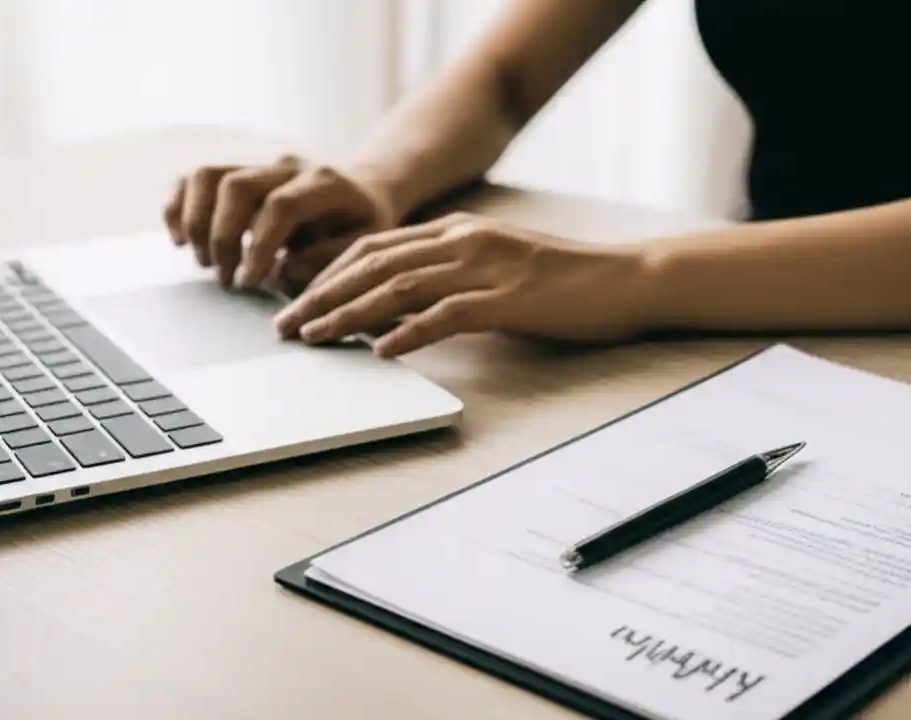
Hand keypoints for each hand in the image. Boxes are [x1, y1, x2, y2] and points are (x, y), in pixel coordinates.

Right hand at [162, 155, 397, 288]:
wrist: (360, 193)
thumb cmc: (360, 228)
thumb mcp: (363, 246)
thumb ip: (329, 260)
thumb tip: (282, 272)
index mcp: (325, 183)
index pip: (281, 206)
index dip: (259, 246)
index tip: (248, 282)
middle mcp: (287, 166)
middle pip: (236, 186)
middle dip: (224, 238)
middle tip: (227, 280)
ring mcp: (258, 166)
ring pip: (208, 176)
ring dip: (196, 223)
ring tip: (205, 263)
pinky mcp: (236, 172)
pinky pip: (193, 179)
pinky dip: (177, 207)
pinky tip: (180, 241)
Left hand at [274, 213, 653, 356]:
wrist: (625, 279)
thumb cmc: (564, 282)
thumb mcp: (497, 268)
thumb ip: (449, 279)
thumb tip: (397, 308)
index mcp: (457, 231)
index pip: (373, 247)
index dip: (326, 273)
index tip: (295, 299)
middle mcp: (463, 241)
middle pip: (372, 264)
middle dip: (320, 294)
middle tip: (285, 325)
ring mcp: (485, 267)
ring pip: (397, 287)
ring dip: (348, 314)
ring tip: (314, 338)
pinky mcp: (507, 299)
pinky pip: (445, 314)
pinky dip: (407, 332)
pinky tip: (380, 350)